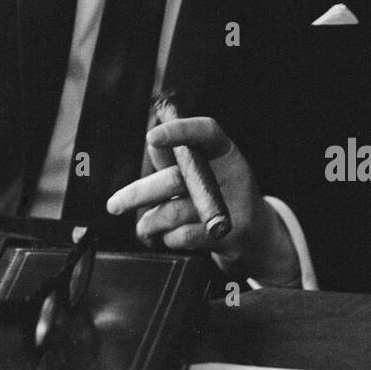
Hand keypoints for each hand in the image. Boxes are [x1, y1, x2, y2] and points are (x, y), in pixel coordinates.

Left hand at [106, 115, 299, 283]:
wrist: (257, 235)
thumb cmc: (222, 194)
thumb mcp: (204, 170)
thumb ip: (176, 158)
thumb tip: (152, 141)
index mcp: (223, 150)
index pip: (205, 130)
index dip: (178, 130)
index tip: (151, 136)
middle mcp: (232, 173)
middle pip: (175, 179)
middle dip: (139, 193)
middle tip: (113, 205)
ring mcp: (233, 205)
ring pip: (173, 212)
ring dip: (151, 222)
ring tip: (145, 228)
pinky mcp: (230, 235)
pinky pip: (184, 236)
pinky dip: (169, 238)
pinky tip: (169, 237)